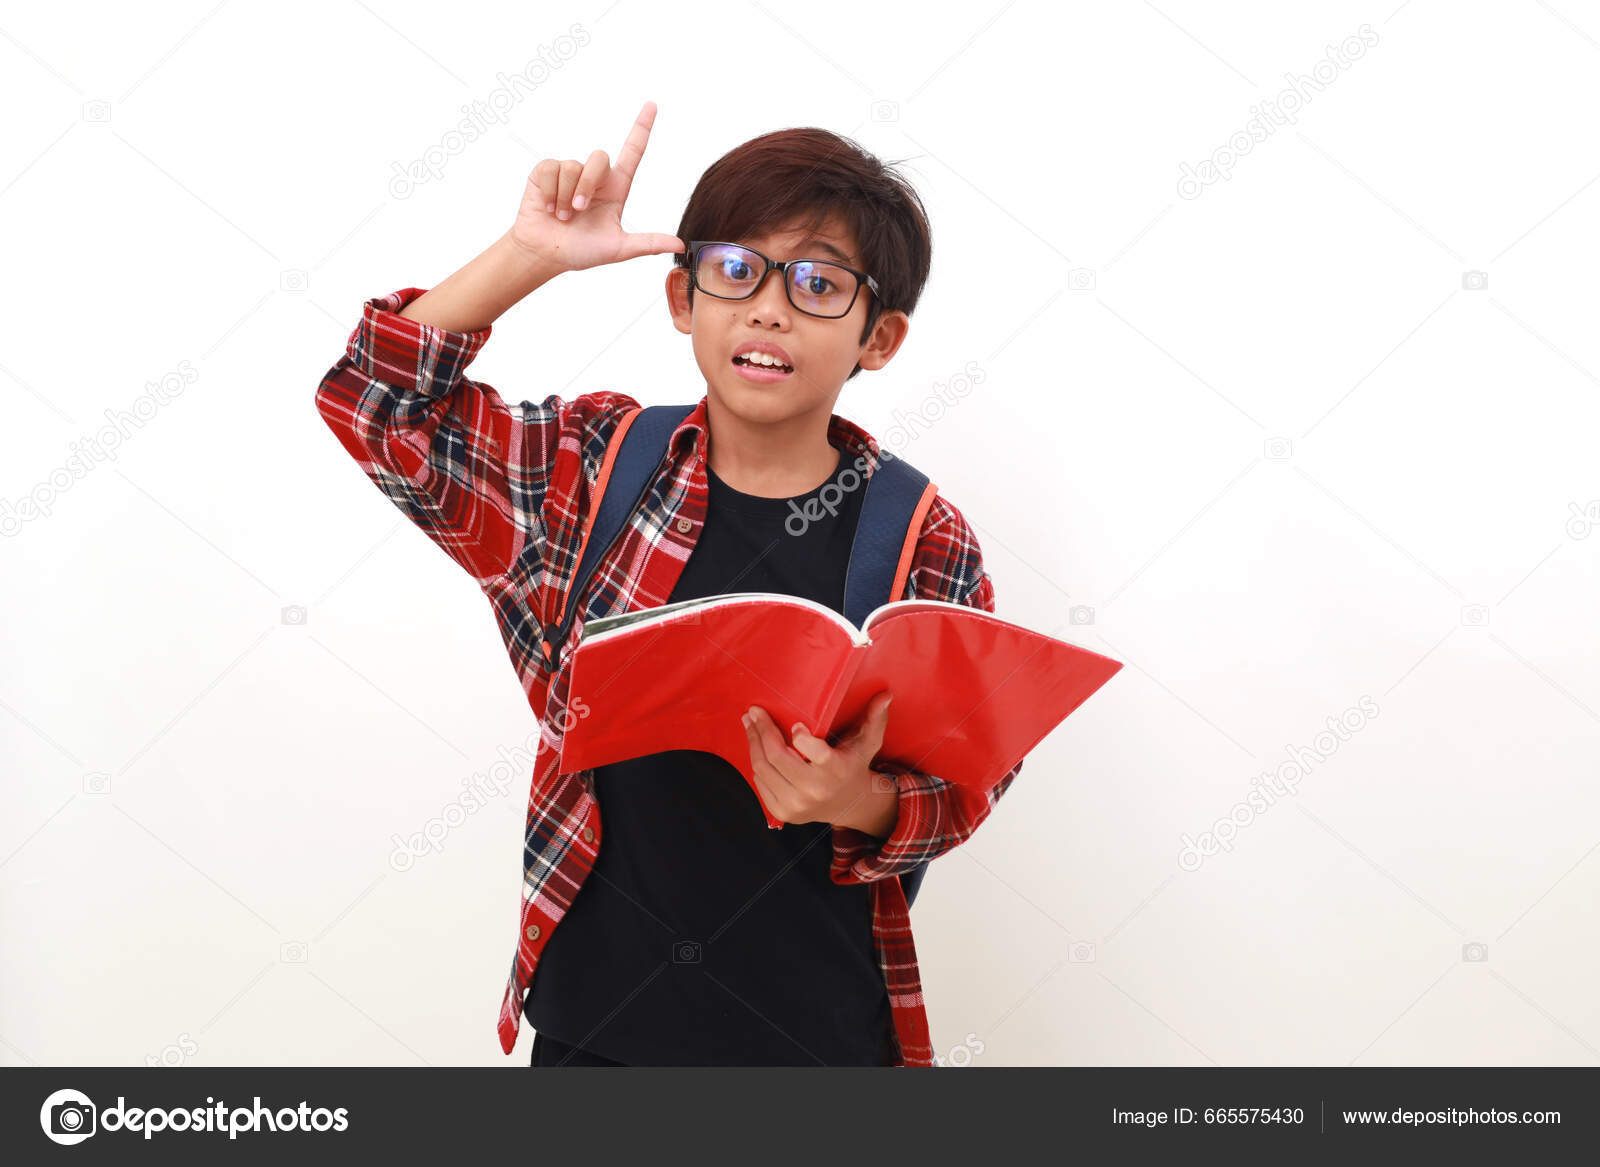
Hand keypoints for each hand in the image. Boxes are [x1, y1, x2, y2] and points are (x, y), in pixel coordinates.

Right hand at [509, 100, 684, 272]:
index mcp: (615, 189)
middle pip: (599, 157)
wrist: (545, 254)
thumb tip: (679, 245)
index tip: (652, 105)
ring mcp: (570, 173)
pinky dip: (550, 193)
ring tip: (561, 215)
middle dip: (587, 186)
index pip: (632, 152)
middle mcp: (594, 177)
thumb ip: (647, 243)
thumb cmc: (581, 251)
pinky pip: (552, 169)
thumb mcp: (618, 249)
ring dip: (566, 196)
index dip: (642, 128)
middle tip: (578, 211)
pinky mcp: (546, 172)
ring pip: (573, 167)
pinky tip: (548, 207)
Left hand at [741, 691, 898, 835]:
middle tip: (753, 712)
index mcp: (836, 770)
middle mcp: (814, 790)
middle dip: (761, 730)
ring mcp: (796, 804)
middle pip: (777, 756)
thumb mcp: (868, 743)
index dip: (801, 738)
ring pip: (763, 768)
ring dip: (753, 743)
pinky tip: (756, 746)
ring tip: (750, 723)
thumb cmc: (854, 765)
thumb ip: (875, 719)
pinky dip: (756, 761)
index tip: (794, 723)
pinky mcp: (782, 813)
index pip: (815, 753)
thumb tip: (885, 695)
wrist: (848, 804)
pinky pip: (760, 782)